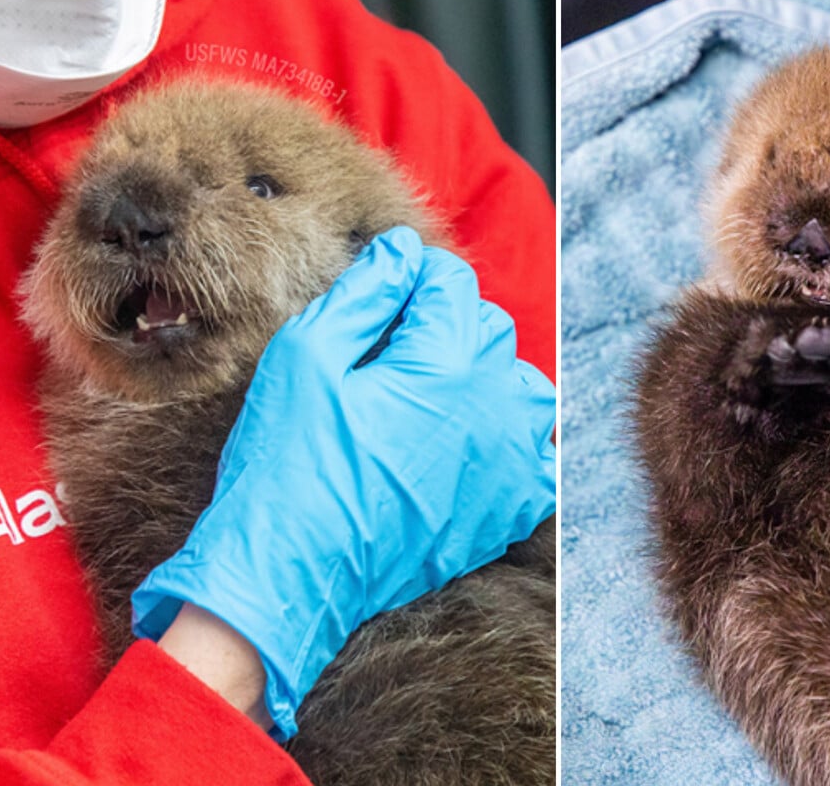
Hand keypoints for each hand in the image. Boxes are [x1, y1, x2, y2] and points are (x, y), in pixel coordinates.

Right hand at [131, 226, 555, 739]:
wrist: (291, 576)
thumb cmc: (288, 465)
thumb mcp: (305, 358)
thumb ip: (365, 294)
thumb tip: (403, 253)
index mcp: (445, 362)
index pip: (451, 283)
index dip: (411, 276)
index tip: (382, 292)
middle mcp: (495, 407)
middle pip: (490, 328)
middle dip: (446, 322)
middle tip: (390, 348)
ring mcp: (509, 463)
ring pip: (525, 386)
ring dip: (488, 374)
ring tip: (434, 391)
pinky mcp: (508, 512)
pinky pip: (541, 458)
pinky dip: (519, 441)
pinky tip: (475, 444)